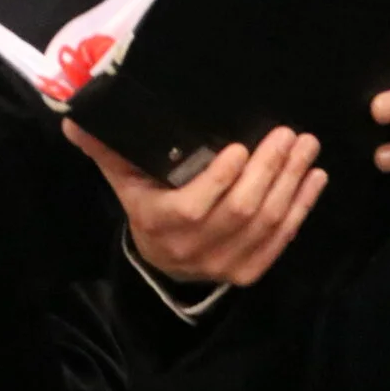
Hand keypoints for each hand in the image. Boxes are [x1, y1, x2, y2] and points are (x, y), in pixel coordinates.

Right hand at [65, 121, 324, 286]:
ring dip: (291, 183)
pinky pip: (282, 239)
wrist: (164, 261)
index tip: (239, 147)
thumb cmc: (146, 205)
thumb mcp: (124, 179)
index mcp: (162, 224)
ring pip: (267, 223)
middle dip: (269, 170)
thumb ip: (107, 149)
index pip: (194, 207)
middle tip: (290, 134)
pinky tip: (315, 179)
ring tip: (306, 148)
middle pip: (241, 211)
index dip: (220, 181)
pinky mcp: (250, 270)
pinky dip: (302, 208)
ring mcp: (226, 263)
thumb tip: (74, 120)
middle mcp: (195, 249)